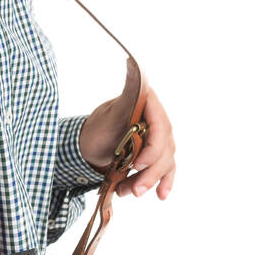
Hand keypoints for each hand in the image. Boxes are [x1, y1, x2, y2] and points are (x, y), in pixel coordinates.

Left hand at [78, 58, 175, 200]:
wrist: (88, 146)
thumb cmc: (98, 127)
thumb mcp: (113, 111)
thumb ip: (129, 91)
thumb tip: (131, 59)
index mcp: (150, 106)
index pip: (162, 127)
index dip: (153, 148)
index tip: (137, 164)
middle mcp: (158, 122)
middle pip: (165, 149)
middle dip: (149, 172)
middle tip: (133, 190)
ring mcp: (159, 140)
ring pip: (165, 163)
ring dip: (148, 181)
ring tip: (128, 193)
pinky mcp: (156, 156)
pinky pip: (166, 170)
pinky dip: (162, 183)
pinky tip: (160, 194)